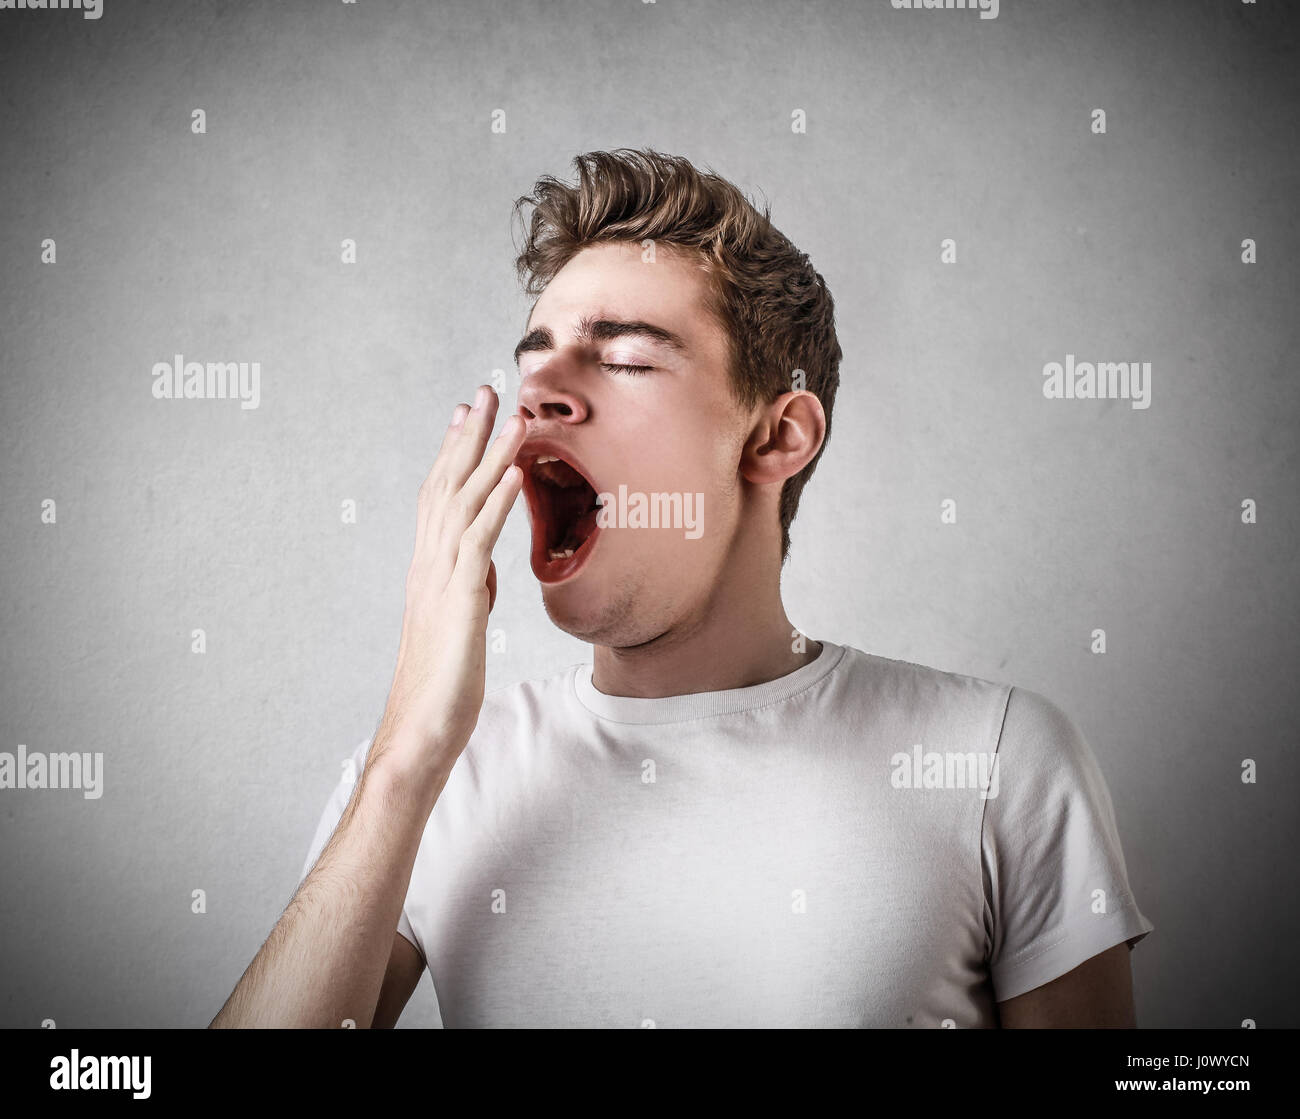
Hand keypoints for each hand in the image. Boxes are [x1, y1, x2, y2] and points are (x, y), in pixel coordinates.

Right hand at [371, 385, 524, 783]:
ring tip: (515, 415)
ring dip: (490, 455)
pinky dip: (498, 503)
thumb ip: (468, 590)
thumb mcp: (459, 626)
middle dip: (468, 435)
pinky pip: (480, 542)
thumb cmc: (441, 686)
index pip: (439, 497)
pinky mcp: (460, 601)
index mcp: (429, 569)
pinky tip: (517, 473)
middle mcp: (430, 564)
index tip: (466, 415)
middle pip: (447, 485)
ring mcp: (442, 580)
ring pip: (465, 503)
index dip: (453, 454)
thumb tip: (483, 567)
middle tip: (485, 389)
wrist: (420, 731)